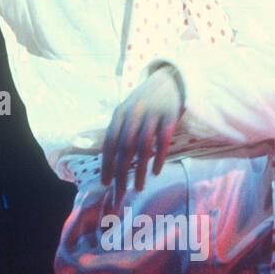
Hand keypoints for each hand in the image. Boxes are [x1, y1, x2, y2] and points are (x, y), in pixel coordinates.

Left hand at [101, 66, 183, 204]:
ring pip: (143, 148)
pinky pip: (163, 141)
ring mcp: (152, 114)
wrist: (169, 79)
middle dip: (120, 174)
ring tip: (137, 188)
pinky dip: (159, 158)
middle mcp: (133, 114)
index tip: (105, 183)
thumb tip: (105, 156)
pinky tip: (156, 172)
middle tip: (119, 194)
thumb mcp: (127, 110)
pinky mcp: (169, 116)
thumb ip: (118, 129)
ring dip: (139, 170)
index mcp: (119, 114)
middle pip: (124, 149)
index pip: (109, 143)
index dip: (106, 164)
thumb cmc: (146, 101)